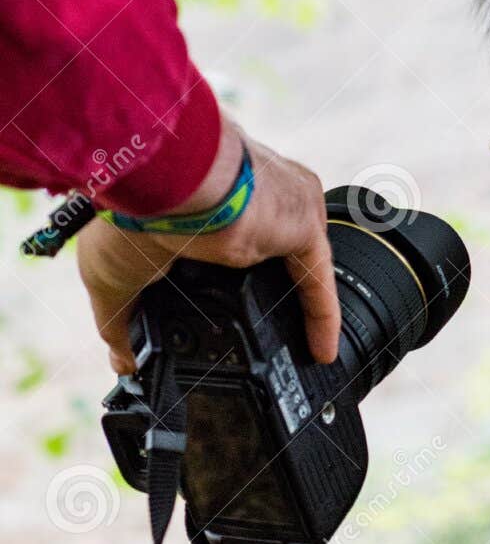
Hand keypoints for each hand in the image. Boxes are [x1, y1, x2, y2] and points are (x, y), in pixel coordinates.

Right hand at [77, 119, 339, 373]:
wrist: (159, 183)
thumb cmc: (131, 210)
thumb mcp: (114, 276)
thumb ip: (124, 321)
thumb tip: (124, 360)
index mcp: (206, 191)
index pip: (228, 232)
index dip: (226, 273)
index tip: (226, 315)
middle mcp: (249, 191)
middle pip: (271, 246)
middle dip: (270, 289)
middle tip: (271, 340)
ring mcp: (279, 204)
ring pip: (296, 260)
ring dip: (299, 301)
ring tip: (300, 346)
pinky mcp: (300, 221)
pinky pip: (317, 276)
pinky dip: (321, 315)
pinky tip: (321, 352)